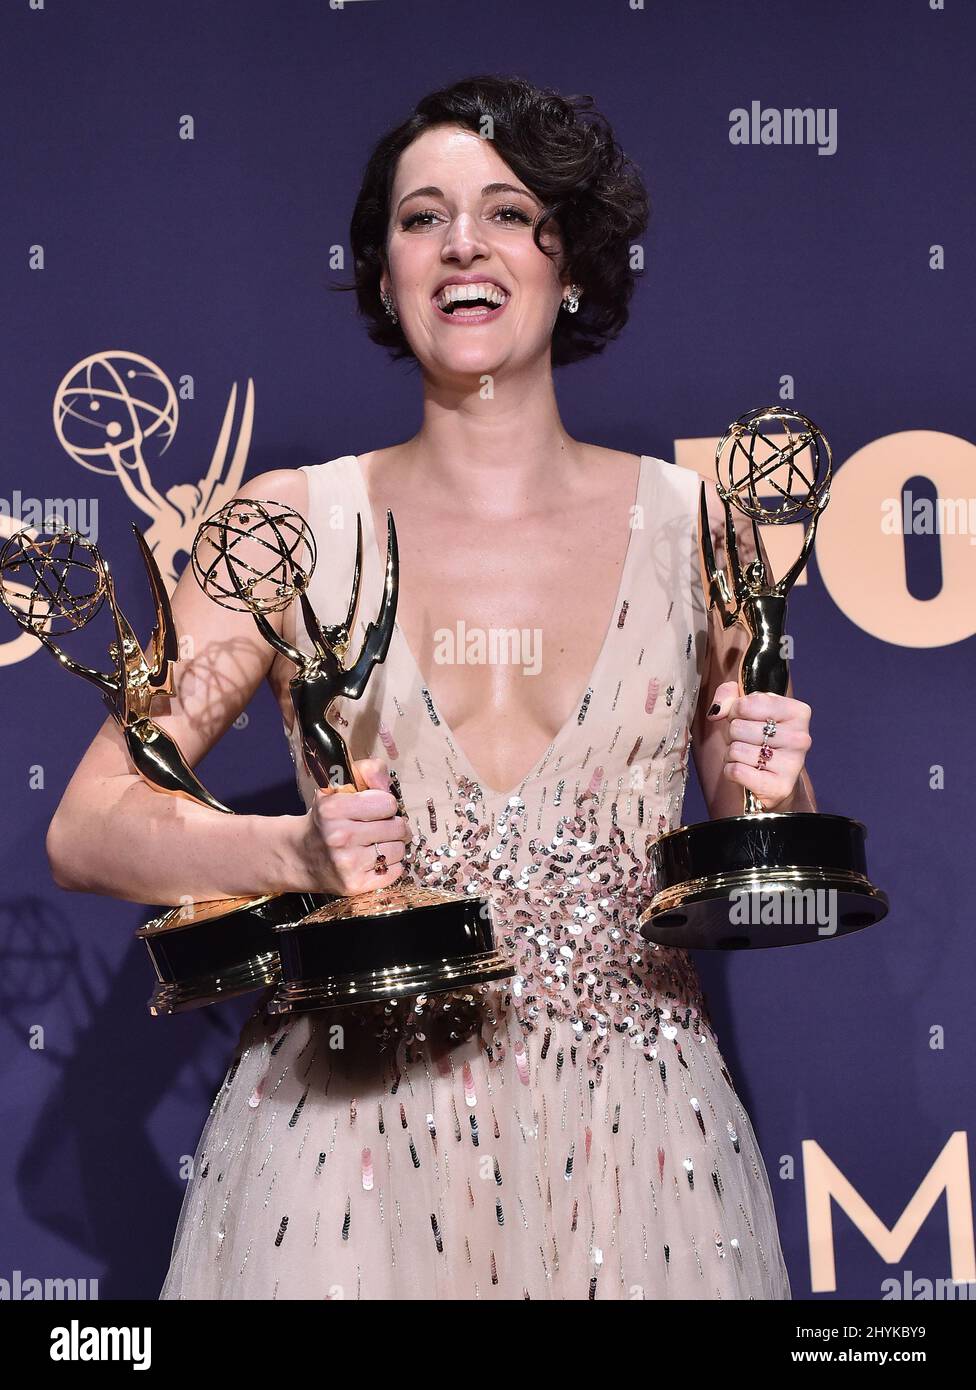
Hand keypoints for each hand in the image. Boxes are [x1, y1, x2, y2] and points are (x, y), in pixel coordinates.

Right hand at [298, 757, 411, 894]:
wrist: (299, 856)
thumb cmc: (325, 819)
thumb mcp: (337, 787)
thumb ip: (366, 772)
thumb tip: (386, 783)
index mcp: (333, 809)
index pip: (387, 803)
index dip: (385, 804)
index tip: (375, 808)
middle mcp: (339, 837)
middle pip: (398, 828)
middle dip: (393, 825)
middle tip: (380, 826)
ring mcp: (347, 864)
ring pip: (399, 850)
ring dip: (393, 845)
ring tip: (377, 843)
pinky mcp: (355, 885)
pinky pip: (395, 871)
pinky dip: (391, 864)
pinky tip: (375, 859)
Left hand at [706, 682, 811, 811]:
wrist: (774, 778)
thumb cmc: (759, 738)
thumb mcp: (747, 707)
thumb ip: (728, 694)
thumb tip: (717, 711)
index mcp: (798, 712)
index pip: (747, 704)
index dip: (735, 711)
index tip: (745, 718)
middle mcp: (800, 738)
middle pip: (738, 727)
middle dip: (733, 734)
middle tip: (747, 741)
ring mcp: (792, 764)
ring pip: (736, 750)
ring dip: (732, 754)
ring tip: (748, 756)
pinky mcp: (779, 787)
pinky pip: (736, 771)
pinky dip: (731, 771)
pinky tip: (747, 771)